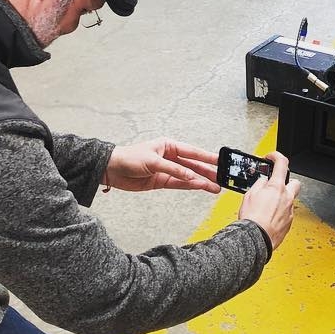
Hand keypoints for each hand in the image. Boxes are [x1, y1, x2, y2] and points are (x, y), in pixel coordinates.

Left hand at [104, 138, 221, 192]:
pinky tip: (200, 188)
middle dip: (208, 172)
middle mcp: (170, 157)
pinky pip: (179, 184)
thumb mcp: (153, 161)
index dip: (207, 157)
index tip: (221, 161)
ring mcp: (167, 170)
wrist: (112, 170)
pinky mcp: (161, 181)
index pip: (192, 152)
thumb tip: (190, 176)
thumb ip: (173, 169)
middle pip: (193, 165)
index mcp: (169, 145)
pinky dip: (189, 186)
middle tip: (222, 178)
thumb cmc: (129, 158)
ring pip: (188, 176)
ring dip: (201, 182)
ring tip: (216, 187)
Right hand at [238, 151, 300, 252]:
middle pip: (294, 182)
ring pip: (290, 199)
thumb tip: (263, 182)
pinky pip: (287, 212)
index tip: (272, 158)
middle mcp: (287, 197)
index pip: (282, 163)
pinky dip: (280, 211)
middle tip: (275, 184)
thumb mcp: (249, 195)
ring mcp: (289, 210)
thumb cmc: (252, 219)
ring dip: (282, 198)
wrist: (255, 239)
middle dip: (286, 181)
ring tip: (269, 204)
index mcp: (277, 187)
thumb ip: (259, 184)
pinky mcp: (289, 222)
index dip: (276, 156)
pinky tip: (270, 215)